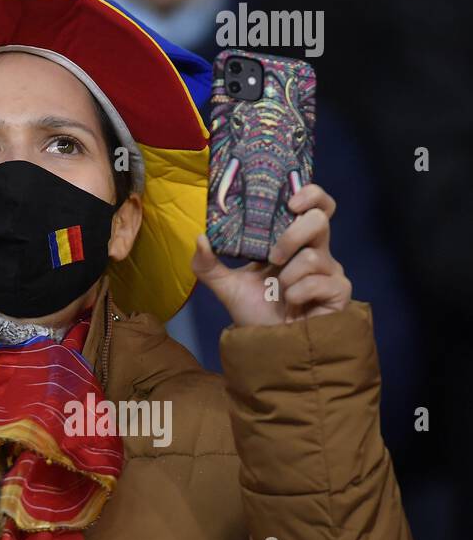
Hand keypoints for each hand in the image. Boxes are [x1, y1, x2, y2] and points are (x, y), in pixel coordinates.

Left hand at [192, 184, 352, 326]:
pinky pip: (319, 282)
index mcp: (293, 241)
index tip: (291, 200)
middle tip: (273, 257)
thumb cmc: (254, 312)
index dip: (311, 194)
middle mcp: (316, 250)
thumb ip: (207, 264)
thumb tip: (200, 237)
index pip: (314, 205)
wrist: (269, 345)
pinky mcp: (339, 292)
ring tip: (279, 293)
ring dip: (286, 278)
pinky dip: (297, 294)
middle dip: (292, 235)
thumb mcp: (224, 286)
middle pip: (320, 219)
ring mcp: (330, 271)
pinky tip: (292, 305)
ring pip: (311, 257)